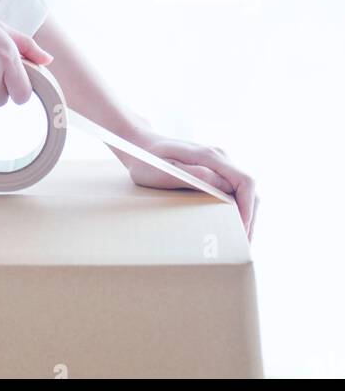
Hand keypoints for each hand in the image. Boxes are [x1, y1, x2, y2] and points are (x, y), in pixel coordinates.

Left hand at [111, 120, 259, 242]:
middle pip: (249, 188)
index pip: (245, 181)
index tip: (242, 231)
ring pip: (245, 189)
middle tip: (242, 245)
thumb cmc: (147, 161)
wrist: (140, 145)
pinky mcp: (215, 168)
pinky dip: (238, 207)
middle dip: (250, 217)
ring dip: (246, 213)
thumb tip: (221, 186)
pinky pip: (234, 189)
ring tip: (239, 240)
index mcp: (209, 156)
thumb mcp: (163, 171)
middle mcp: (219, 156)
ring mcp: (218, 161)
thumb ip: (192, 176)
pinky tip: (230, 225)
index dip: (248, 208)